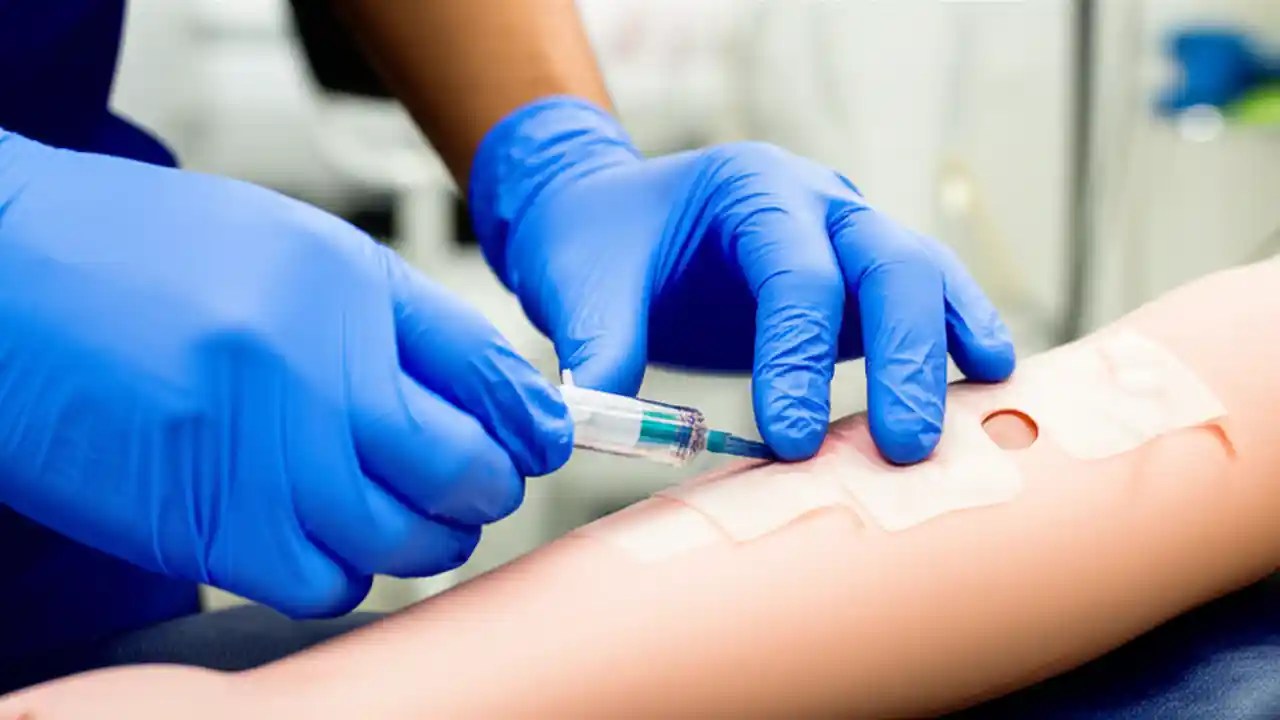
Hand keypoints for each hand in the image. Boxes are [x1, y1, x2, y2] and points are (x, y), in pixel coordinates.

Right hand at [0, 131, 571, 616]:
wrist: (5, 279)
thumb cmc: (149, 250)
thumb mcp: (303, 249)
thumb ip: (410, 320)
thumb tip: (501, 389)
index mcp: (346, 304)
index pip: (489, 385)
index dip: (530, 424)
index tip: (540, 439)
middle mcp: (310, 389)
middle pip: (461, 475)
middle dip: (486, 484)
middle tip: (473, 476)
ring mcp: (258, 468)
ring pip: (401, 545)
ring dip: (426, 535)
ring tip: (410, 507)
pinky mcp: (206, 532)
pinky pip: (323, 585)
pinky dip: (350, 571)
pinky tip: (334, 533)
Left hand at [469, 97, 1014, 463]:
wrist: (608, 216)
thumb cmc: (597, 244)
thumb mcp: (580, 285)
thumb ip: (599, 349)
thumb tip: (605, 426)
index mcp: (749, 188)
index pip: (794, 273)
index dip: (798, 359)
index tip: (791, 441)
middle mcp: (815, 201)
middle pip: (890, 263)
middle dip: (903, 359)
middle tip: (901, 450)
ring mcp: (847, 236)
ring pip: (924, 274)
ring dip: (945, 348)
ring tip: (970, 422)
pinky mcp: (858, 280)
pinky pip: (925, 298)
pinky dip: (956, 334)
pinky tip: (985, 379)